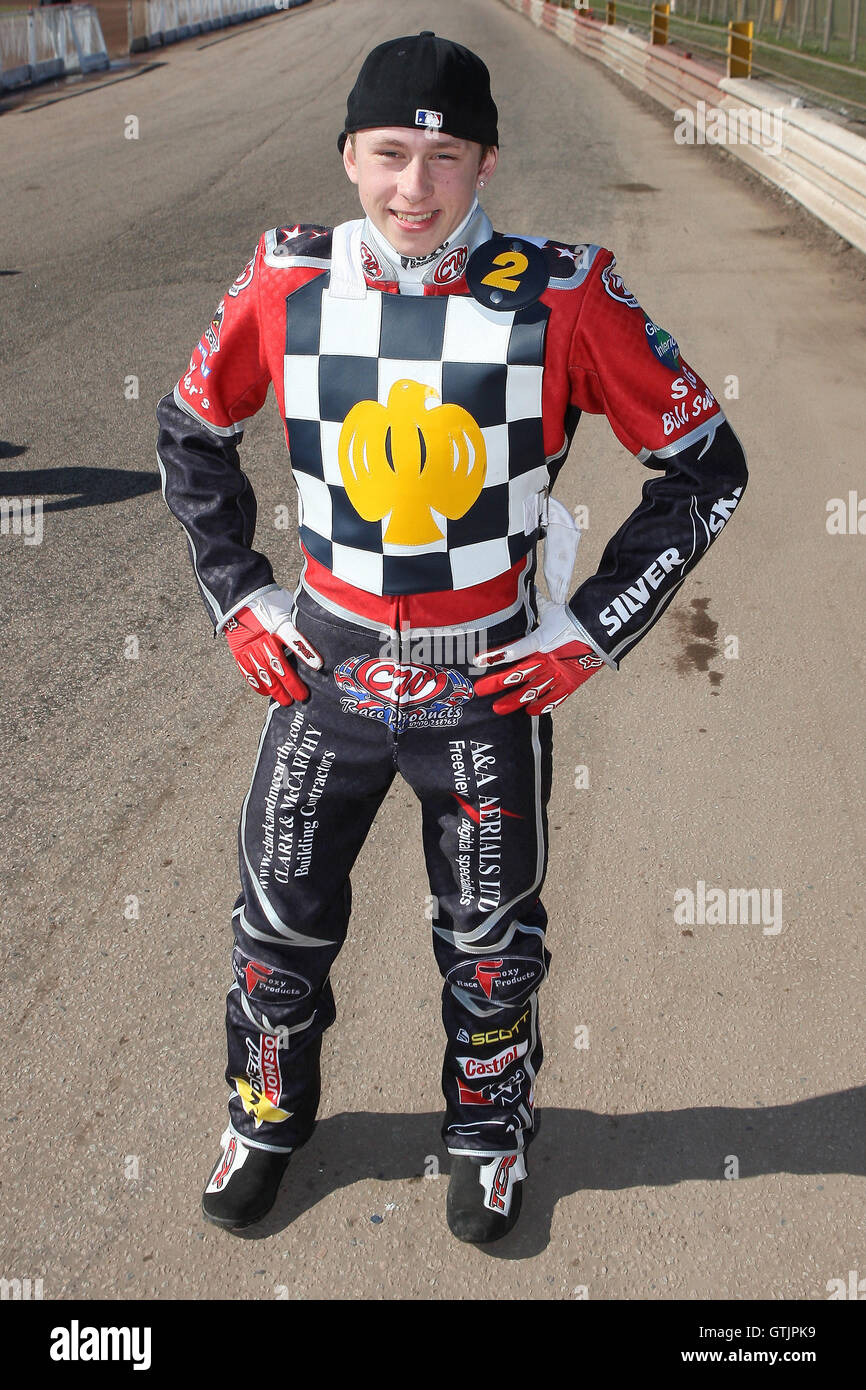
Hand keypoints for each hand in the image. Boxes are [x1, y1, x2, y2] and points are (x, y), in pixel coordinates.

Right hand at [224, 589, 321, 705]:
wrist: (239, 597)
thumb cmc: (268, 601)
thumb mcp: (286, 606)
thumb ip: (297, 620)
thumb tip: (316, 628)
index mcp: (277, 623)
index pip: (293, 638)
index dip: (305, 652)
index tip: (318, 665)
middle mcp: (263, 637)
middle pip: (278, 663)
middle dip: (291, 682)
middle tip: (301, 696)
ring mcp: (249, 646)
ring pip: (263, 671)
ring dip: (275, 688)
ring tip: (285, 701)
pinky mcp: (239, 651)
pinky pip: (247, 671)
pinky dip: (257, 683)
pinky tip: (266, 693)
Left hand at [474, 604, 604, 714]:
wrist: (602, 630)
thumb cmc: (576, 619)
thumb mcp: (553, 610)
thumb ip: (538, 604)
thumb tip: (529, 589)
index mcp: (541, 640)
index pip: (515, 650)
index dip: (496, 655)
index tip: (478, 660)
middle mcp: (547, 660)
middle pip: (518, 675)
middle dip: (497, 683)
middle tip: (480, 690)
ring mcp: (559, 673)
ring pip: (533, 691)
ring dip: (514, 701)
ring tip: (498, 708)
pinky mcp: (571, 682)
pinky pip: (554, 699)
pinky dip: (542, 706)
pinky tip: (529, 712)